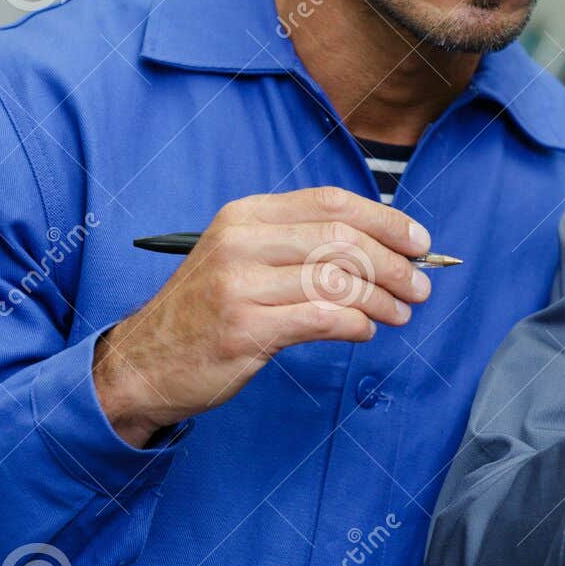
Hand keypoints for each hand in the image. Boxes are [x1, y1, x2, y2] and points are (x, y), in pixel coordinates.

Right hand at [94, 187, 432, 445]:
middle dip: (394, 264)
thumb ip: (300, 245)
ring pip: (338, 281)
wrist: (143, 362)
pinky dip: (356, 324)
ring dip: (383, 299)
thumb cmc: (208, 311)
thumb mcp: (243, 258)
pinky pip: (321, 319)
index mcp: (245, 215)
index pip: (331, 203)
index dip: (385, 219)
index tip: (420, 240)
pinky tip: (365, 331)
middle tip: (421, 286)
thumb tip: (382, 247)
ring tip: (401, 313)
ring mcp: (239, 285)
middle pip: (341, 240)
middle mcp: (241, 241)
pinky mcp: (243, 329)